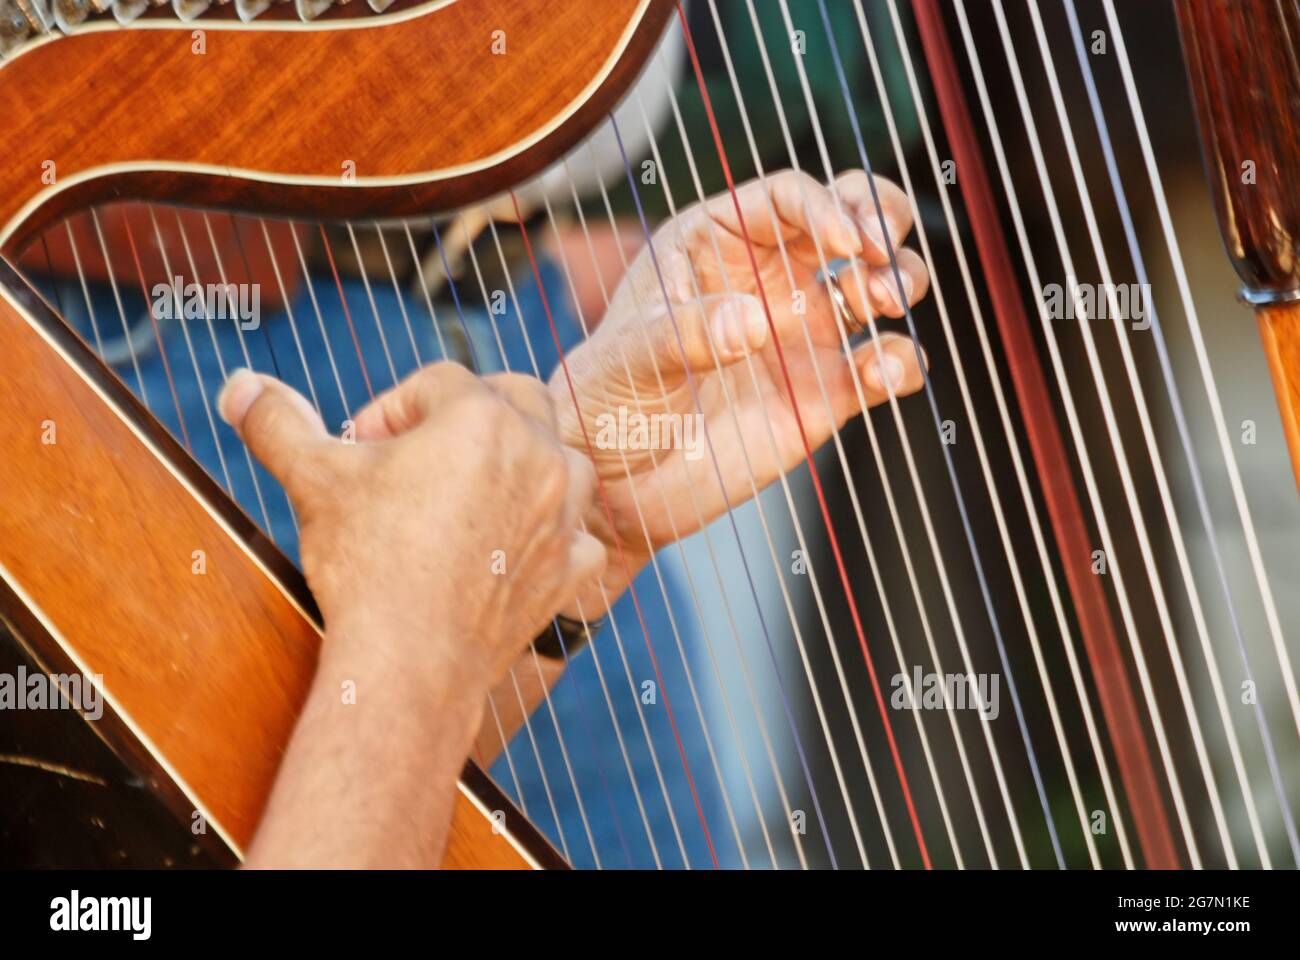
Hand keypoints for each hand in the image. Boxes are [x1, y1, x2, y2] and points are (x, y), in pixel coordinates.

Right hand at [218, 362, 605, 701]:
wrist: (410, 662)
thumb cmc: (364, 563)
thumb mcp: (313, 479)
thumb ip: (278, 423)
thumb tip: (238, 385)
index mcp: (481, 417)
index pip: (437, 381)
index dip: (393, 408)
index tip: (363, 448)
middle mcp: (536, 454)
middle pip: (515, 397)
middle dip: (471, 412)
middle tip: (424, 453)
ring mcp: (562, 512)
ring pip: (560, 458)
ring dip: (525, 463)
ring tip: (473, 491)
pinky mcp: (571, 566)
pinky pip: (577, 534)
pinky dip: (553, 535)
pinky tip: (513, 546)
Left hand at [552, 169, 928, 609]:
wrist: (616, 482)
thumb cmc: (607, 400)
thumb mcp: (632, 357)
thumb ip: (688, 333)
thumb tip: (753, 322)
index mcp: (717, 242)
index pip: (788, 197)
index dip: (826, 207)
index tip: (844, 243)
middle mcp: (770, 276)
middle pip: (852, 216)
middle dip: (883, 220)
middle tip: (880, 254)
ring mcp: (803, 332)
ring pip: (879, 282)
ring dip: (900, 279)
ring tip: (882, 302)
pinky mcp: (826, 392)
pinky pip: (883, 364)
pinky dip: (899, 363)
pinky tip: (884, 374)